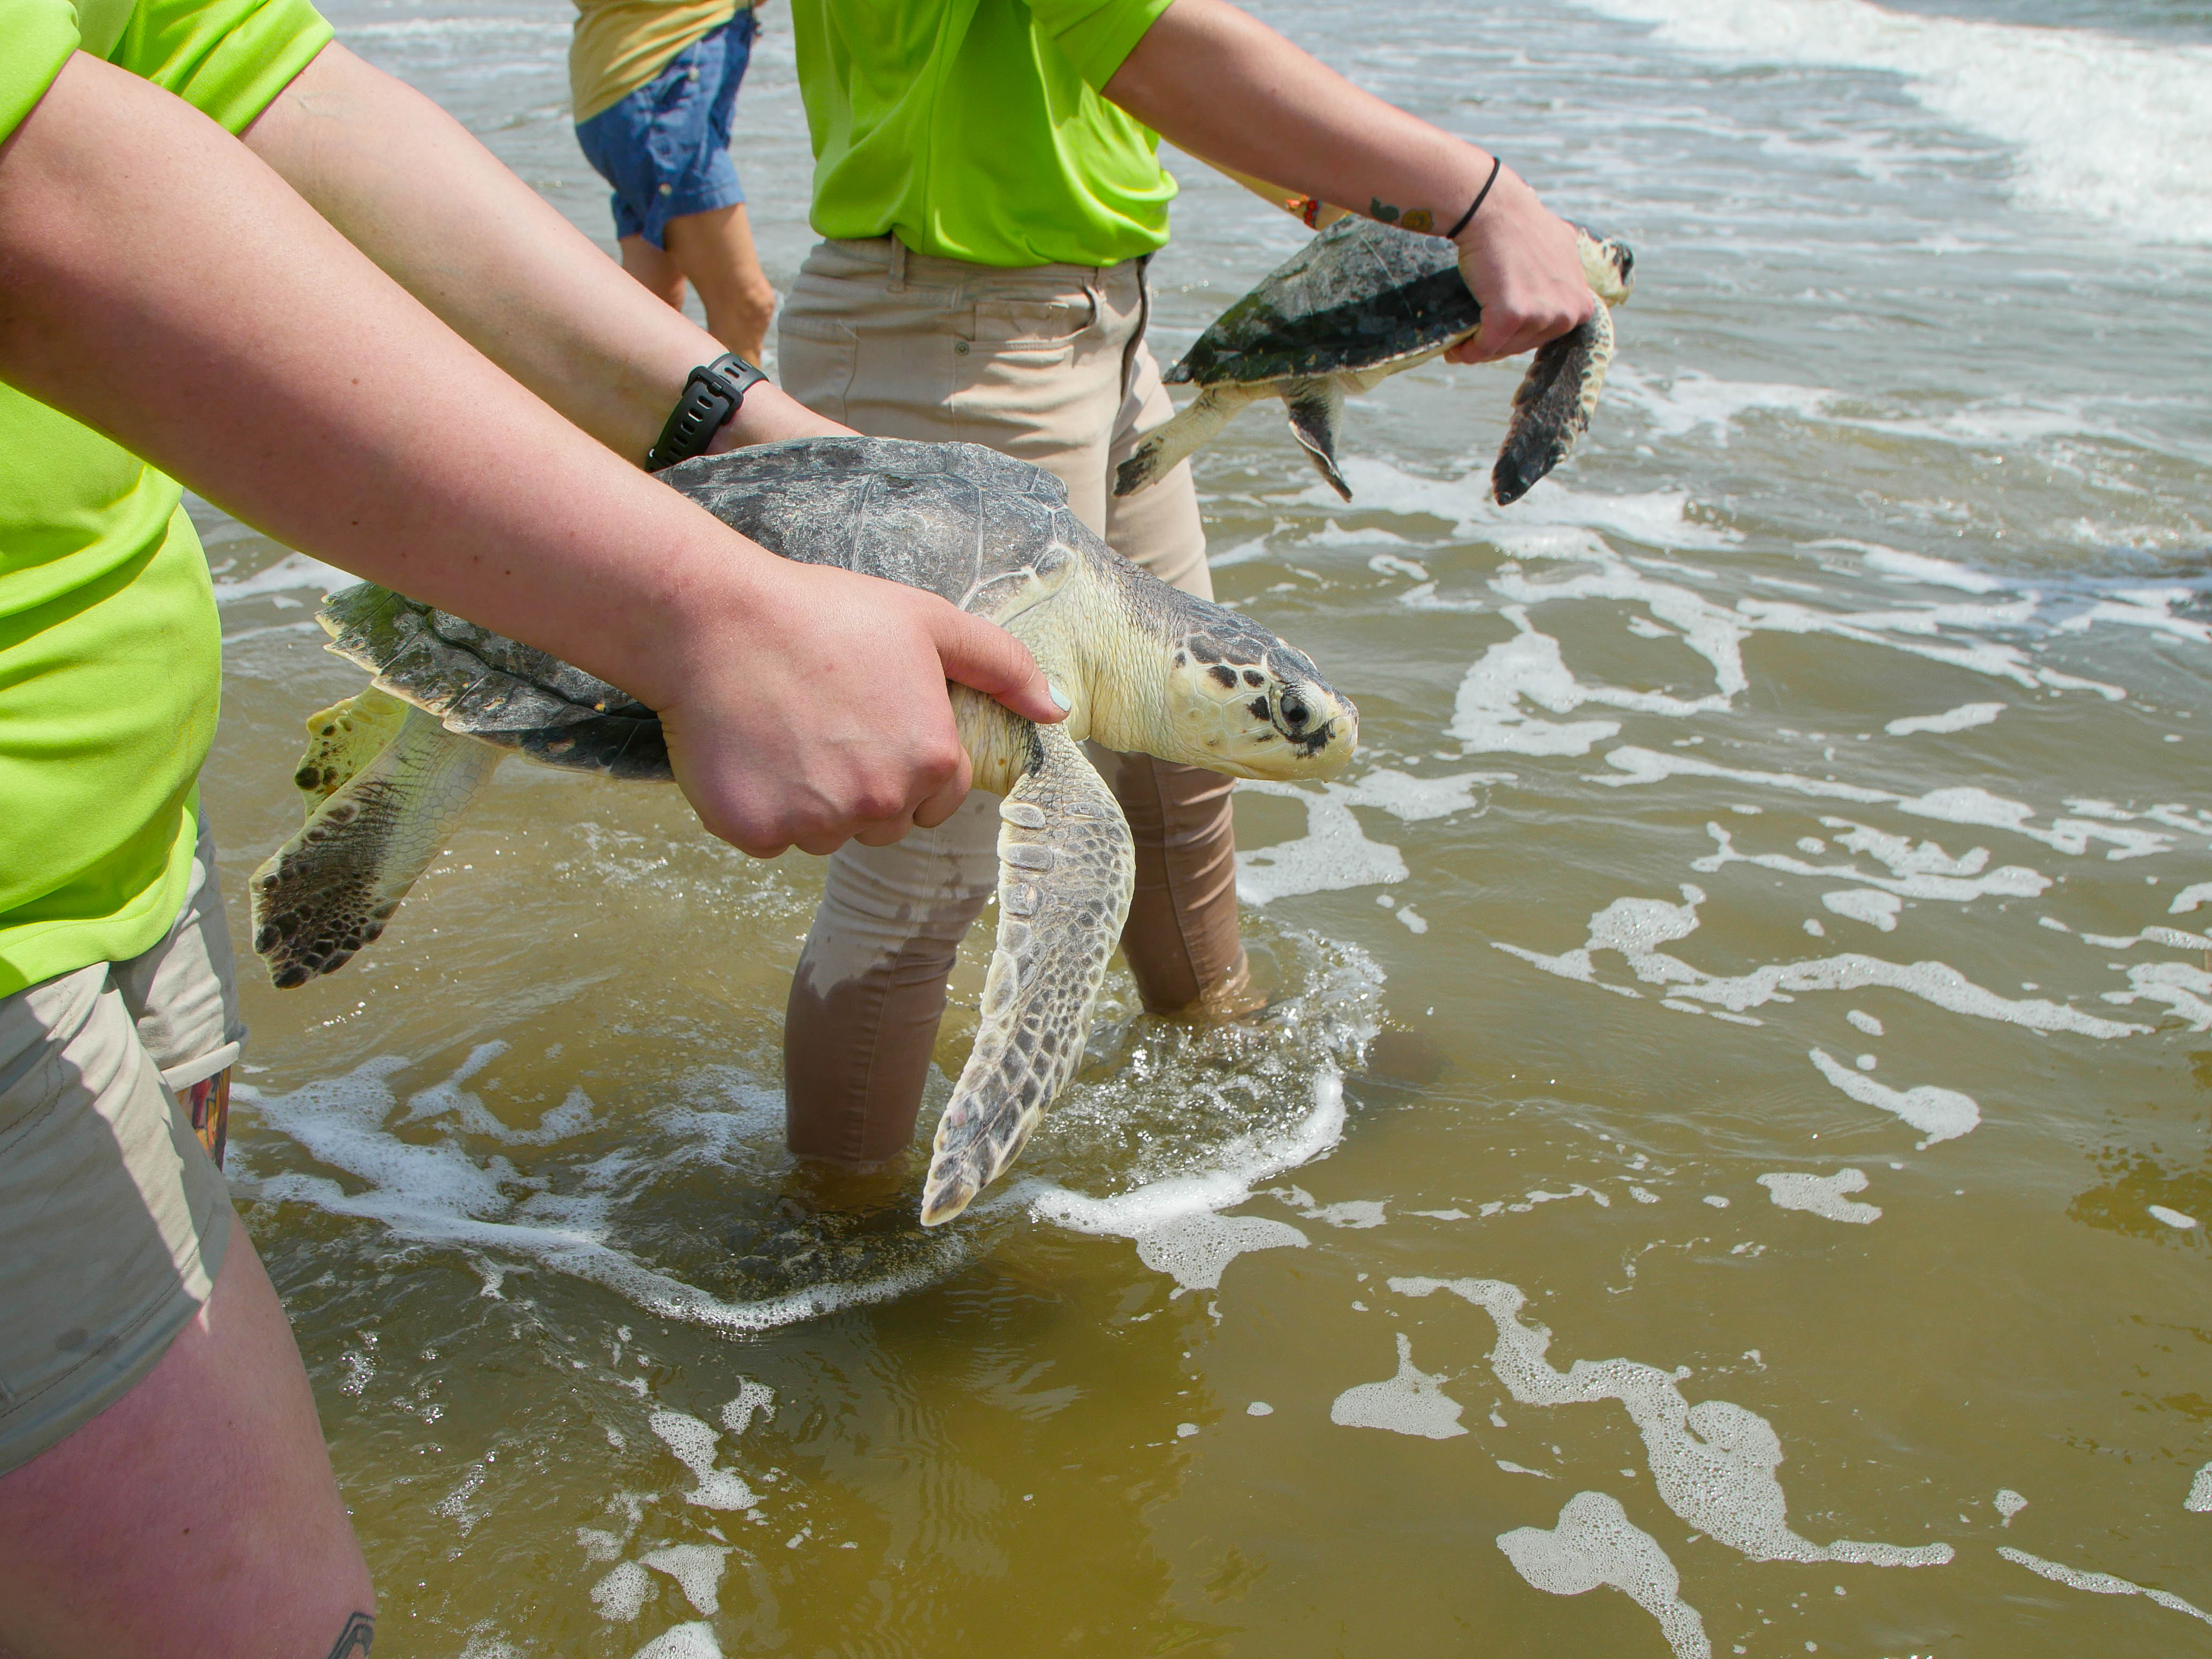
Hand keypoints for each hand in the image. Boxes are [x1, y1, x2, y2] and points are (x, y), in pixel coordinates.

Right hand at [655, 560, 1063, 858]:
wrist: (712, 618)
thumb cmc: (822, 612)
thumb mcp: (929, 621)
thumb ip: (1003, 666)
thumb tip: (1059, 710)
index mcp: (930, 760)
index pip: (939, 794)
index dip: (907, 754)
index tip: (872, 717)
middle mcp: (879, 803)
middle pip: (886, 821)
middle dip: (864, 783)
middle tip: (826, 721)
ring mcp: (815, 823)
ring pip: (827, 833)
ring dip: (811, 798)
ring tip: (785, 730)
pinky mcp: (756, 833)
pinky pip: (770, 838)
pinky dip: (759, 805)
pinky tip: (749, 750)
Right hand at [1444, 165, 1595, 364]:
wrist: (1494, 209)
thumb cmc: (1519, 224)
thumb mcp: (1561, 250)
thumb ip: (1563, 275)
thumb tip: (1553, 282)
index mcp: (1582, 302)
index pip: (1548, 334)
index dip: (1520, 332)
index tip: (1500, 328)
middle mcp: (1568, 311)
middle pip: (1527, 343)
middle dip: (1501, 341)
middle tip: (1478, 333)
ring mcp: (1541, 315)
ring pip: (1506, 347)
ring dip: (1482, 346)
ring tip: (1465, 339)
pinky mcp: (1511, 316)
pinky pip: (1486, 347)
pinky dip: (1468, 351)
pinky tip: (1456, 350)